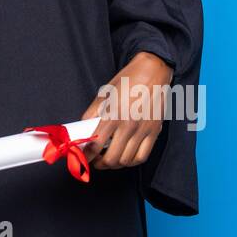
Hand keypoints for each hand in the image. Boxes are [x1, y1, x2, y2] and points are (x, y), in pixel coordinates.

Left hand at [78, 51, 174, 169]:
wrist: (153, 71)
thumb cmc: (127, 80)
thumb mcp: (104, 94)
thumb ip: (92, 113)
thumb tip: (83, 129)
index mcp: (113, 114)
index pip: (95, 144)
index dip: (86, 155)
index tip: (82, 157)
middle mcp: (128, 125)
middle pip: (111, 158)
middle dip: (100, 164)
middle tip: (95, 161)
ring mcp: (143, 130)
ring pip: (127, 160)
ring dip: (115, 164)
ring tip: (108, 160)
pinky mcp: (154, 132)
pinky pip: (142, 156)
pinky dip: (132, 161)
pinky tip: (125, 157)